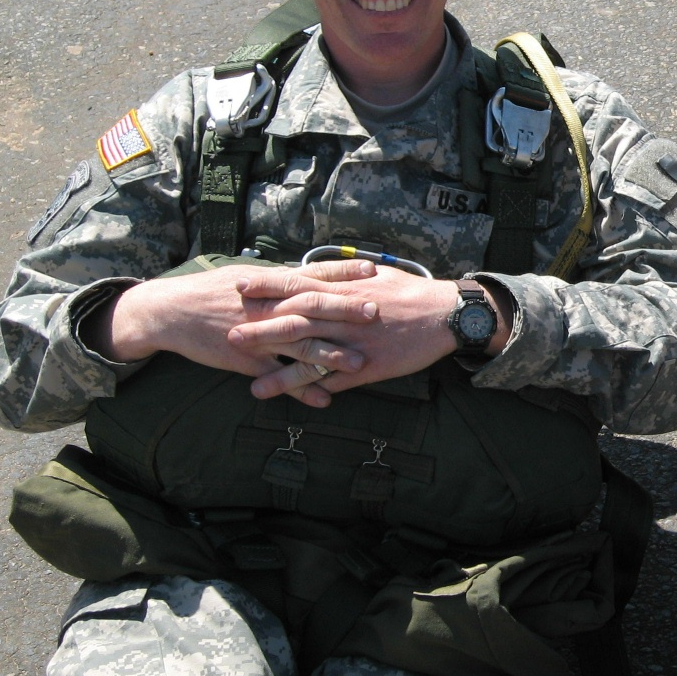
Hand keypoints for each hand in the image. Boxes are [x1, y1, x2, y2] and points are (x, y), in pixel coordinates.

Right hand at [86, 260, 376, 398]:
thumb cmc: (211, 290)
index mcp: (270, 285)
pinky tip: (324, 400)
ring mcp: (258, 335)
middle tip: (377, 311)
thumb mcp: (247, 276)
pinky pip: (278, 378)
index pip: (312, 274)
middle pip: (312, 308)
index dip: (343, 271)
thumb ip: (280, 279)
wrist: (170, 312)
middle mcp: (267, 307)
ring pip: (299, 345)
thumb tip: (309, 272)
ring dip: (330, 355)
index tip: (373, 268)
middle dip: (345, 310)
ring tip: (360, 363)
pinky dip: (301, 390)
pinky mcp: (247, 361)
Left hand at [228, 265, 507, 402]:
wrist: (446, 313)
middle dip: (262, 331)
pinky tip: (296, 403)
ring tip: (254, 389)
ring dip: (281, 375)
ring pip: (312, 359)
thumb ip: (343, 276)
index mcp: (346, 289)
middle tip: (230, 337)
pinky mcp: (371, 366)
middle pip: (297, 322)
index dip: (268, 286)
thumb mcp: (375, 275)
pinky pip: (339, 381)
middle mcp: (346, 315)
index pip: (298, 285)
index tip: (239, 286)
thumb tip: (316, 272)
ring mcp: (357, 343)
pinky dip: (317, 392)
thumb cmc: (411, 291)